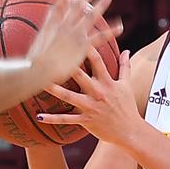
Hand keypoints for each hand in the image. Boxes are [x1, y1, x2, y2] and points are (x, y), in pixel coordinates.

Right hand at [22, 0, 117, 94]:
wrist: (39, 70)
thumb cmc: (36, 59)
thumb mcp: (40, 37)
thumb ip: (48, 22)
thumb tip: (50, 16)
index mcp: (55, 24)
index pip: (65, 4)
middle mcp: (66, 26)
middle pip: (79, 5)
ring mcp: (75, 34)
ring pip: (91, 15)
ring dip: (101, 4)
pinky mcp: (83, 46)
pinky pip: (100, 36)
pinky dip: (111, 30)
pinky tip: (120, 26)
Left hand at [38, 32, 144, 146]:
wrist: (130, 131)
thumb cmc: (127, 107)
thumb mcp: (127, 85)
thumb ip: (125, 66)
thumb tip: (126, 50)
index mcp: (107, 82)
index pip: (97, 61)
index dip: (87, 48)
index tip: (77, 36)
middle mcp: (98, 93)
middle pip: (80, 76)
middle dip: (66, 66)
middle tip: (51, 56)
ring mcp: (90, 107)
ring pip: (69, 97)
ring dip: (54, 90)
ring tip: (40, 83)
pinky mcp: (85, 120)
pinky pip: (66, 120)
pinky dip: (53, 119)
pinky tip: (39, 116)